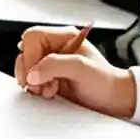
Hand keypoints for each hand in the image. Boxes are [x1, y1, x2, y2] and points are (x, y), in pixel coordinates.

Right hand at [15, 26, 136, 117]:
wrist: (114, 101)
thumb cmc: (105, 82)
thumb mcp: (81, 69)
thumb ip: (55, 66)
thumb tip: (32, 73)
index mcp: (64, 37)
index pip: (33, 37)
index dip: (31, 55)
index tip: (37, 73)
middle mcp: (56, 48)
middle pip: (25, 52)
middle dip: (30, 71)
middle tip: (41, 85)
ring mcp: (51, 64)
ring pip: (25, 67)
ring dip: (32, 82)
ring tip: (49, 90)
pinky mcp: (49, 79)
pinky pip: (30, 81)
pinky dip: (35, 89)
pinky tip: (50, 93)